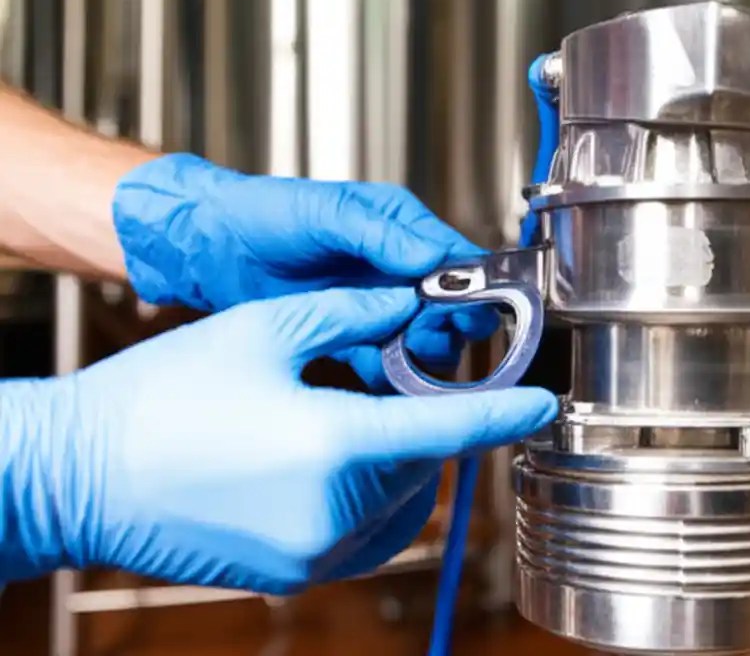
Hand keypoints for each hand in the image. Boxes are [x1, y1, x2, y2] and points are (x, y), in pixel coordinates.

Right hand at [0, 287, 555, 592]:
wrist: (78, 475)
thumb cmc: (156, 400)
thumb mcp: (262, 331)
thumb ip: (350, 314)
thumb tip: (402, 306)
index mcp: (334, 445)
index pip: (450, 429)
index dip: (505, 416)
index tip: (542, 406)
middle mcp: (333, 511)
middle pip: (425, 465)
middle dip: (427, 425)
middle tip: (398, 384)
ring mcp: (313, 552)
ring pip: (400, 504)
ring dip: (398, 461)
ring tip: (350, 417)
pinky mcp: (293, 573)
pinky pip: (363, 533)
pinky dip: (368, 495)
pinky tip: (327, 457)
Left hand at [111, 154, 498, 388]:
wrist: (206, 247)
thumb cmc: (259, 214)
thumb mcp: (322, 213)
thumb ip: (379, 234)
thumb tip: (432, 258)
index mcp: (400, 227)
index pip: (458, 259)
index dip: (472, 288)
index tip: (469, 312)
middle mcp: (396, 267)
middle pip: (451, 307)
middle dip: (447, 325)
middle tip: (426, 335)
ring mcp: (375, 303)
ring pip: (425, 339)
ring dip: (421, 352)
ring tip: (403, 357)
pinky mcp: (350, 335)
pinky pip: (386, 363)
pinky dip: (392, 374)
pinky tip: (384, 378)